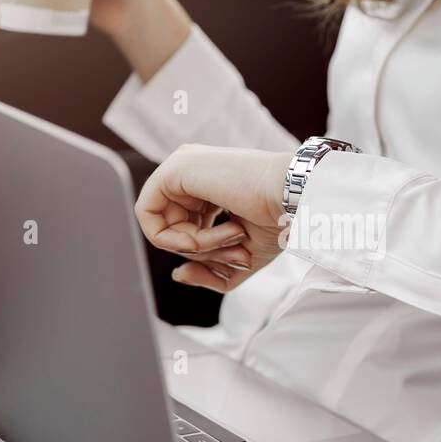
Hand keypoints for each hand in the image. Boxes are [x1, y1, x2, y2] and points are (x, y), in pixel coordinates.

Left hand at [135, 145, 290, 292]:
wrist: (293, 196)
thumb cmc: (278, 221)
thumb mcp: (241, 256)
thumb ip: (210, 270)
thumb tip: (178, 274)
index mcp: (206, 185)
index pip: (188, 231)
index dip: (209, 255)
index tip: (241, 256)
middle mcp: (190, 173)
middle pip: (173, 231)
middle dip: (205, 253)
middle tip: (239, 251)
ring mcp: (180, 167)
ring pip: (160, 227)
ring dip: (197, 248)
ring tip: (233, 236)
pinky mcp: (170, 170)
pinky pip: (147, 216)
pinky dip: (173, 240)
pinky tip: (202, 238)